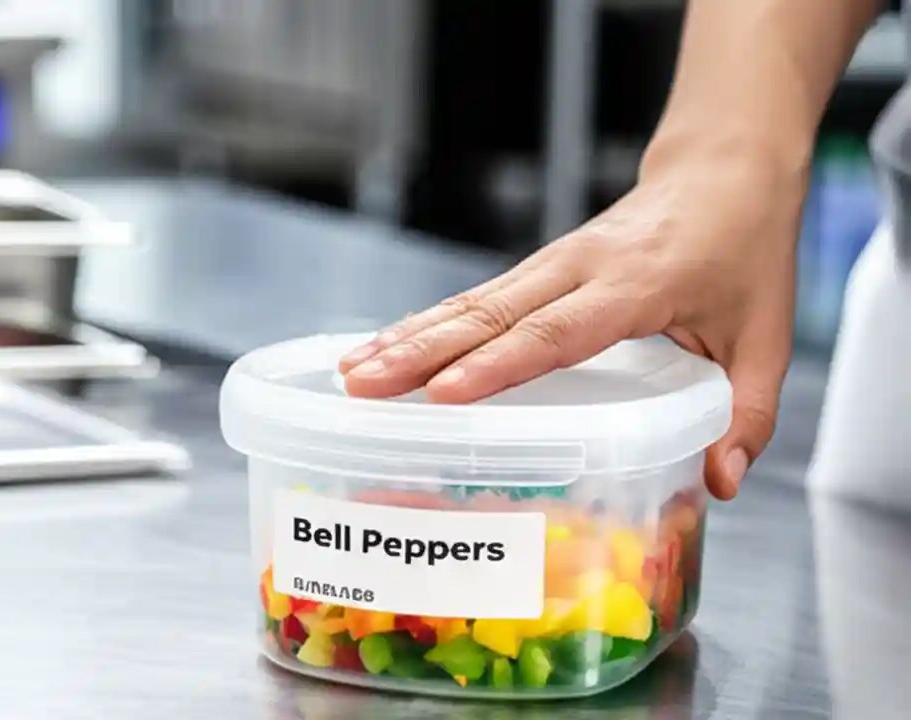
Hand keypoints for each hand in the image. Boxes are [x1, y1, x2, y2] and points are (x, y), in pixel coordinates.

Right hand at [338, 153, 802, 498]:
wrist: (722, 169)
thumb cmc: (744, 250)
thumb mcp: (768, 335)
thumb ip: (749, 411)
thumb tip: (721, 481)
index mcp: (635, 285)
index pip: (556, 332)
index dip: (498, 364)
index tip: (444, 394)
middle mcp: (580, 268)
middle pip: (489, 314)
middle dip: (421, 353)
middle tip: (363, 387)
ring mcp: (552, 263)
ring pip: (470, 301)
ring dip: (408, 336)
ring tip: (353, 371)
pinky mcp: (539, 267)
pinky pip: (476, 298)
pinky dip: (425, 322)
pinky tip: (385, 347)